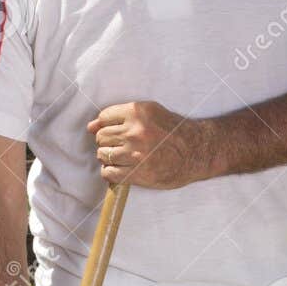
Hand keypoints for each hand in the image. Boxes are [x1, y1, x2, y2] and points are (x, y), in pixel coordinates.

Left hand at [87, 100, 216, 188]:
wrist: (196, 152)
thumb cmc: (173, 131)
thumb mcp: (150, 113)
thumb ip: (119, 116)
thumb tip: (90, 127)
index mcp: (137, 112)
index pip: (104, 118)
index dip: (105, 126)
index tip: (114, 132)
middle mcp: (135, 132)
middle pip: (101, 137)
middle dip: (106, 142)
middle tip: (120, 146)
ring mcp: (136, 154)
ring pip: (103, 154)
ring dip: (108, 157)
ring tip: (121, 158)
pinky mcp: (138, 173)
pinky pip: (109, 173)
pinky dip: (110, 172)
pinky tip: (119, 170)